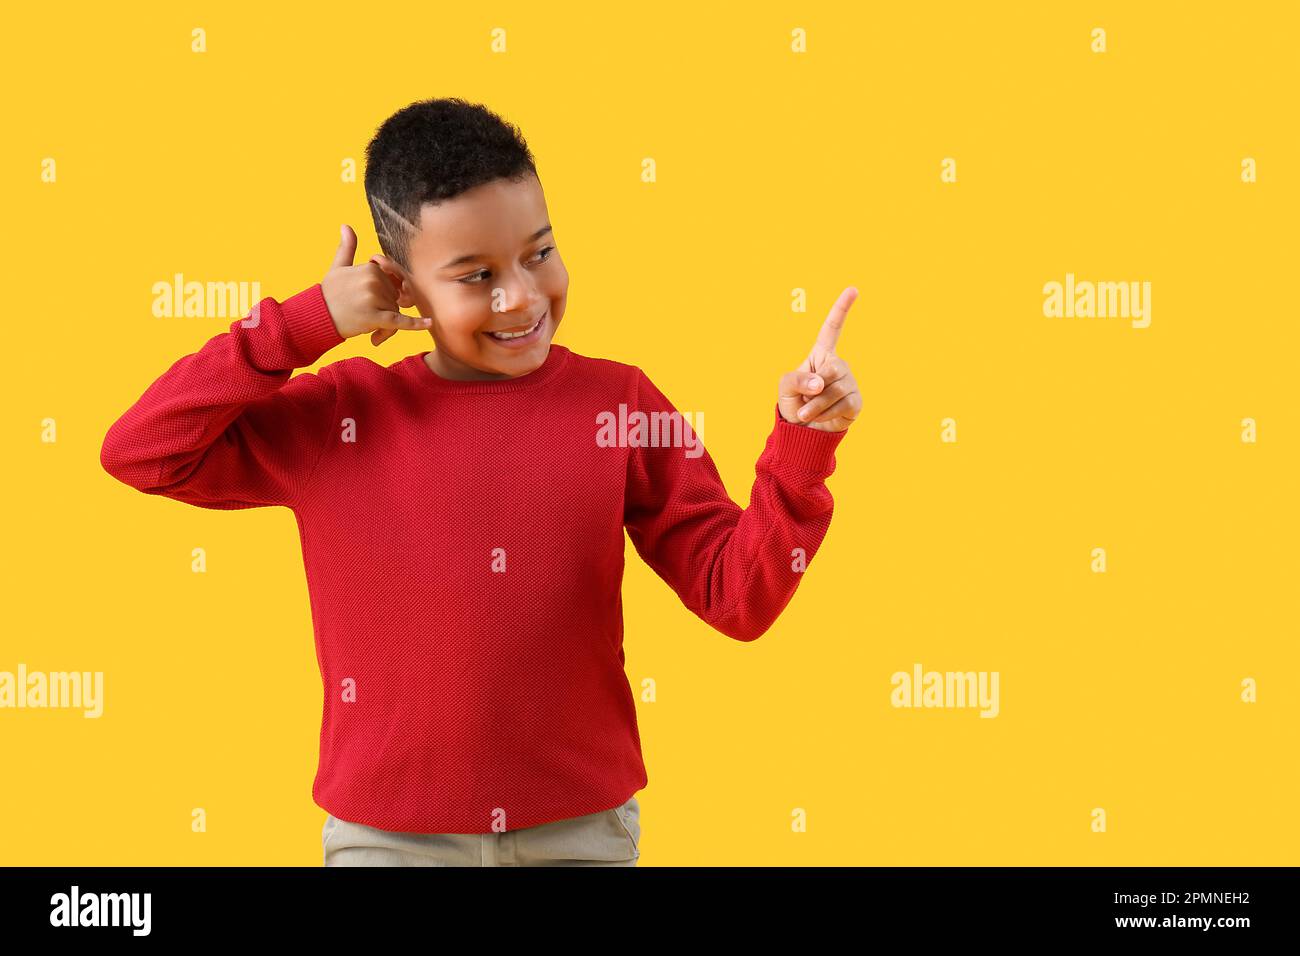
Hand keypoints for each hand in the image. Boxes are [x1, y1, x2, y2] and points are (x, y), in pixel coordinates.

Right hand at [321, 225, 429, 345]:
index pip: (391, 284)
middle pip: (394, 299)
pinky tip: (429, 323)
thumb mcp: (338, 267)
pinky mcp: (374, 317)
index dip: (383, 297)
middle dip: (385, 312)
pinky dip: (415, 324)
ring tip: (367, 327)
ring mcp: (374, 298)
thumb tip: (346, 226)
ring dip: (386, 326)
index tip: (366, 304)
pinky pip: (399, 321)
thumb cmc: (329, 293)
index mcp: (370, 268)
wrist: (316, 316)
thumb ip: (347, 248)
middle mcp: (373, 280)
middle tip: (364, 317)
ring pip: (395, 313)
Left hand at [777, 286, 861, 431]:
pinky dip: (825, 415)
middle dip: (813, 390)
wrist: (803, 432)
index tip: (853, 289)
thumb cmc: (793, 405)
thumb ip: (797, 380)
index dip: (841, 309)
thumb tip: (820, 383)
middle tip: (801, 405)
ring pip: (836, 390)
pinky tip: (820, 419)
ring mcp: (849, 383)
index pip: (832, 329)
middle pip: (833, 370)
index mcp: (821, 355)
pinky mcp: (856, 402)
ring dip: (815, 406)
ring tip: (805, 415)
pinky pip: (843, 405)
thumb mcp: (784, 388)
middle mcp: (839, 366)